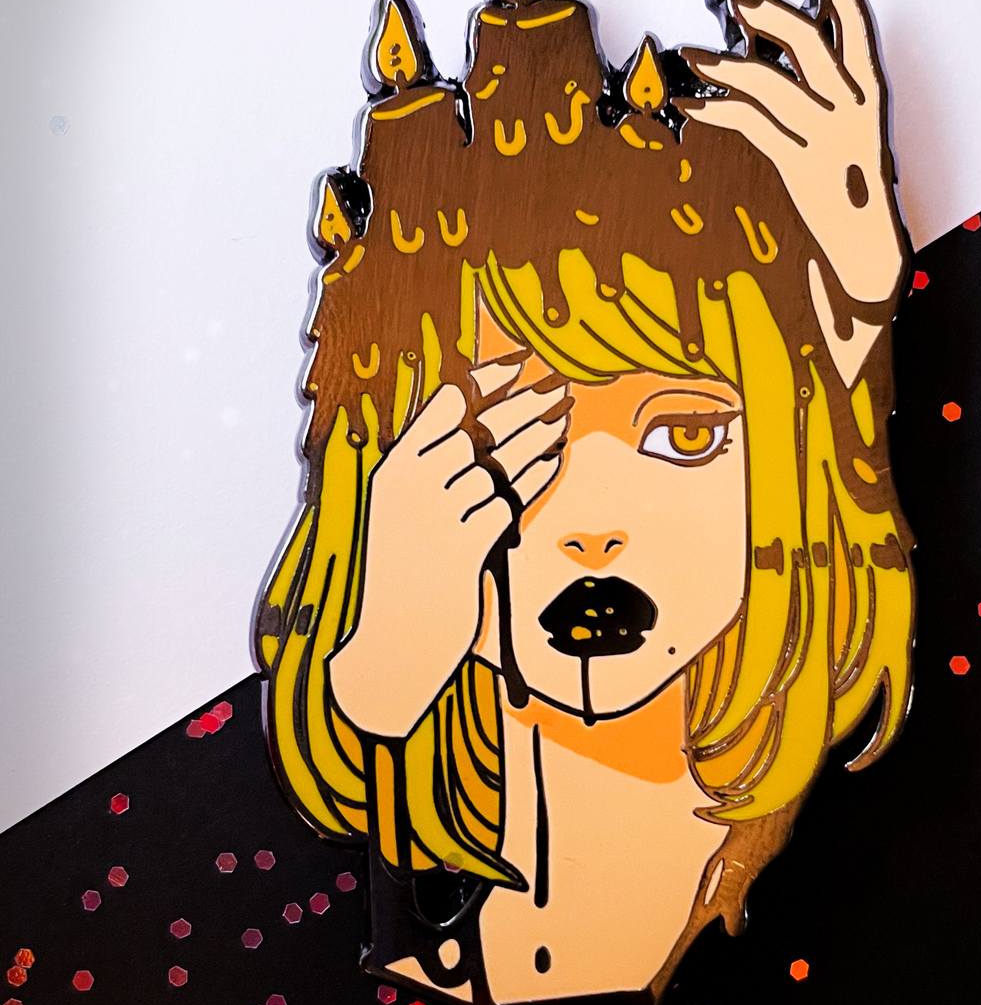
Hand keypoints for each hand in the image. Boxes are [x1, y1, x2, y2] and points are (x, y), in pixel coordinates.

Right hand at [329, 368, 567, 738]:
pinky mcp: (466, 543)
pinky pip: (510, 500)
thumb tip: (474, 417)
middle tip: (557, 386)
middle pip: (479, 428)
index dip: (484, 381)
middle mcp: (412, 484)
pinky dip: (534, 479)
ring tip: (563, 414)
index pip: (443, 406)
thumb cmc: (401, 575)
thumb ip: (431, 461)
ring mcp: (438, 514)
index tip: (515, 361)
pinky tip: (553, 460)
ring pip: (499, 463)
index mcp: (393, 469)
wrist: (394, 643)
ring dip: (536, 436)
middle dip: (523, 403)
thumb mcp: (401, 510)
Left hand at [681, 0, 903, 305]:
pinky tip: (690, 105)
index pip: (860, 29)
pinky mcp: (799, 166)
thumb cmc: (852, 180)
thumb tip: (784, 37)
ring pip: (772, 85)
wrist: (867, 245)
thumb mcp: (850, 124)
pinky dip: (716, 113)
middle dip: (767, 11)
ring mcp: (825, 137)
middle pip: (808, 44)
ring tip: (691, 53)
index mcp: (870, 92)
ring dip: (725, 65)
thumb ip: (826, 83)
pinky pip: (752, 128)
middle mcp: (851, 108)